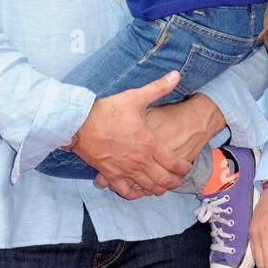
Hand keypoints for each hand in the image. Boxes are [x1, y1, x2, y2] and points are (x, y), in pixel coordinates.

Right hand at [72, 70, 193, 196]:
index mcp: (149, 144)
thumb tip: (177, 74)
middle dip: (175, 182)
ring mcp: (124, 170)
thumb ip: (159, 88)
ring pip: (147, 188)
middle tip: (179, 181)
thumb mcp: (136, 97)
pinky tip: (139, 191)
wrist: (79, 124)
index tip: (188, 168)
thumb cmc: (108, 110)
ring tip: (163, 187)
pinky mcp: (110, 175)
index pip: (174, 163)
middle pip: (164, 180)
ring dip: (158, 189)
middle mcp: (139, 161)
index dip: (184, 168)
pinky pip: (125, 191)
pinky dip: (135, 193)